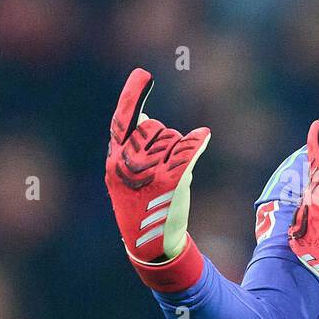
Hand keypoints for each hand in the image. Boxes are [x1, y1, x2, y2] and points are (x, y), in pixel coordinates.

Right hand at [106, 67, 210, 290]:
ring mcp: (148, 172)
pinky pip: (186, 151)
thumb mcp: (126, 176)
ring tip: (169, 175)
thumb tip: (142, 113)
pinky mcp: (170, 182)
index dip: (132, 95)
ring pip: (171, 139)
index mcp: (115, 160)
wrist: (148, 244)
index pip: (121, 121)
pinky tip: (204, 135)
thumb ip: (131, 145)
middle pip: (153, 127)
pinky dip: (197, 142)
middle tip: (163, 162)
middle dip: (163, 137)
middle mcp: (128, 163)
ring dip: (177, 150)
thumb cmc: (139, 205)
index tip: (143, 74)